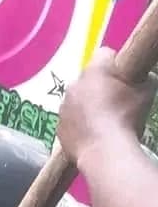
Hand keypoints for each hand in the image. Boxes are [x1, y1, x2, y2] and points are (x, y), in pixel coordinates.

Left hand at [57, 48, 156, 166]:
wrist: (104, 151)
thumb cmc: (127, 116)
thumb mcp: (147, 89)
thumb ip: (141, 78)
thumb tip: (140, 79)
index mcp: (95, 69)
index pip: (105, 54)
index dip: (115, 64)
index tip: (123, 78)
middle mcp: (74, 84)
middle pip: (88, 79)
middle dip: (98, 86)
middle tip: (113, 101)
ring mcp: (63, 107)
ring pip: (76, 100)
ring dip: (86, 106)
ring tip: (101, 121)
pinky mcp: (59, 128)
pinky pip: (69, 120)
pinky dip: (78, 124)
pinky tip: (91, 134)